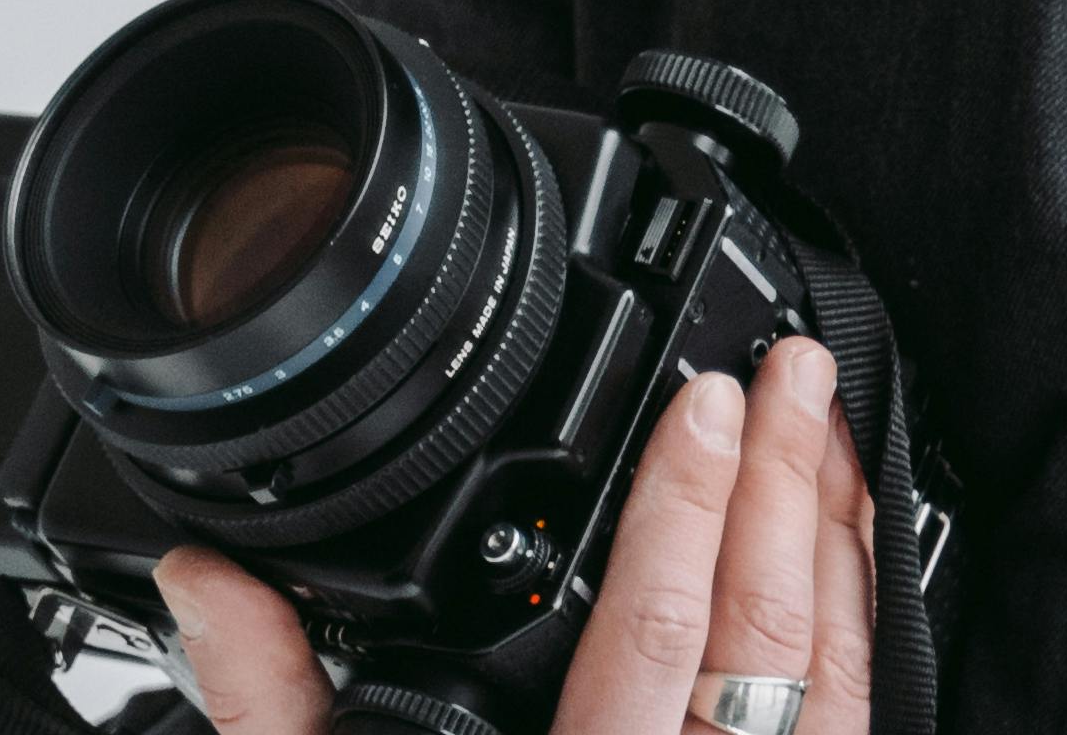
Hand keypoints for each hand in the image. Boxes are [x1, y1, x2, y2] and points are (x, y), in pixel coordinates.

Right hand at [160, 332, 878, 734]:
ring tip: (826, 427)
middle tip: (792, 368)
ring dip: (834, 543)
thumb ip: (277, 711)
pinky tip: (845, 560)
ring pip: (835, 682)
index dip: (683, 514)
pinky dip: (856, 629)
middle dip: (785, 486)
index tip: (706, 404)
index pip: (648, 645)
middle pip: (763, 644)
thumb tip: (209, 583)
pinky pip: (855, 728)